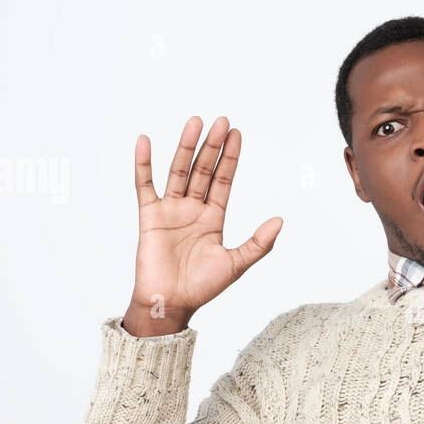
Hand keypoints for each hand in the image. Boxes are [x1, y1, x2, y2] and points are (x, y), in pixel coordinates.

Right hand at [122, 116, 282, 335]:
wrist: (171, 303)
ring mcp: (170, 210)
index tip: (236, 133)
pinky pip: (144, 185)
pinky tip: (145, 141)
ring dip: (186, 147)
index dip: (230, 158)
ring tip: (195, 123)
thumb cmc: (202, 287)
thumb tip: (280, 221)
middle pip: (203, 170)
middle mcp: (192, 208)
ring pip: (179, 171)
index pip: (223, 180)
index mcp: (213, 217)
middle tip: (221, 120)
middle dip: (212, 146)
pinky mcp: (149, 216)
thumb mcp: (236, 263)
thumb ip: (258, 243)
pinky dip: (143, 164)